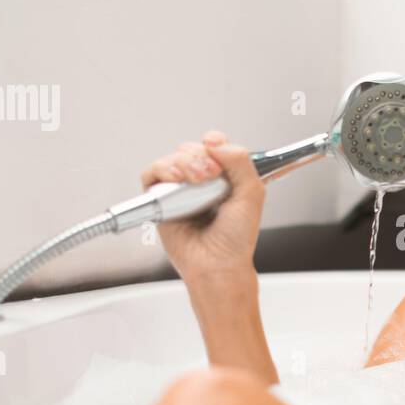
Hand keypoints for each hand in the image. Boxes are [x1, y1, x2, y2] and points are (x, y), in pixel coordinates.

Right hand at [140, 131, 265, 282]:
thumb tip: (216, 141)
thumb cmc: (236, 238)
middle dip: (200, 155)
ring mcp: (180, 191)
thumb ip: (240, 161)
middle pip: (191, 149)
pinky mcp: (160, 201)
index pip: (214, 146)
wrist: (219, 264)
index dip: (214, 141)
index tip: (215, 143)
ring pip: (172, 158)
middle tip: (211, 172)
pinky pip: (152, 175)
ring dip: (184, 162)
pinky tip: (176, 180)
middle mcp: (201, 182)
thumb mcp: (252, 193)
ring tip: (197, 180)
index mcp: (224, 177)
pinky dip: (161, 171)